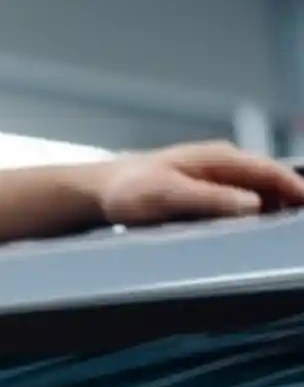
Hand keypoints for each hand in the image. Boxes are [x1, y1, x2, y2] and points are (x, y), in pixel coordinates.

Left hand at [96, 141, 303, 225]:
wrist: (101, 190)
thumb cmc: (130, 190)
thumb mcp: (168, 195)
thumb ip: (211, 199)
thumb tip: (253, 205)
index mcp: (218, 158)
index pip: (270, 171)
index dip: (296, 188)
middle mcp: (223, 163)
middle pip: (270, 181)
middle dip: (291, 199)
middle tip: (298, 226)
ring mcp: (216, 175)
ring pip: (258, 191)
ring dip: (274, 207)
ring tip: (285, 229)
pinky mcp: (207, 190)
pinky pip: (241, 200)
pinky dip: (255, 212)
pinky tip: (258, 227)